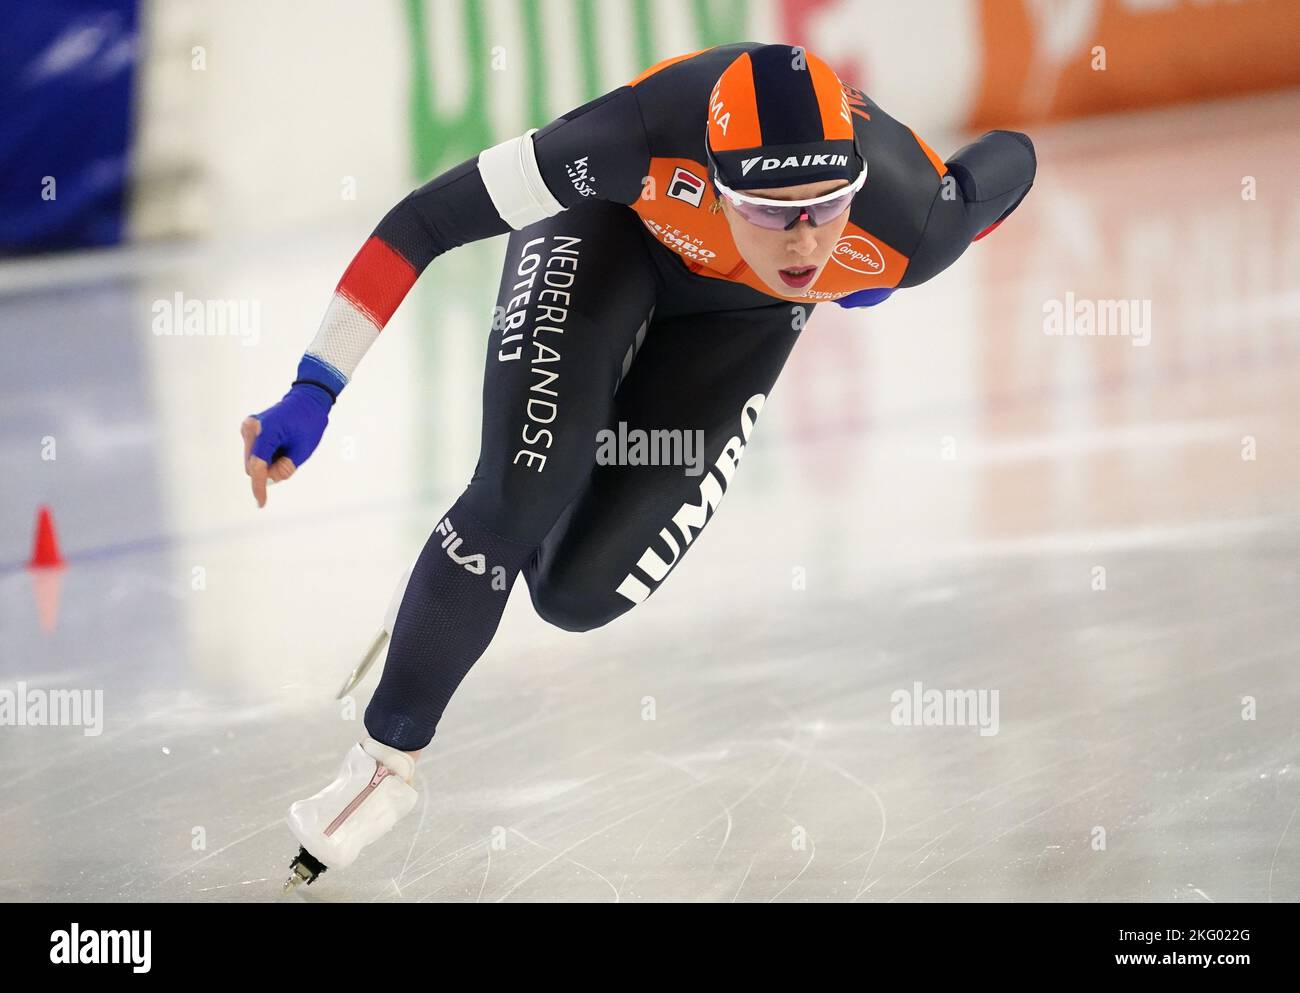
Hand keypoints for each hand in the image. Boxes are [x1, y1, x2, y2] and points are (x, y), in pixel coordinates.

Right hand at [241, 384, 332, 506]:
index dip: (259, 487)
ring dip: (269, 463)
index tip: (261, 503)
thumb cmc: (308, 423)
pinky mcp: (249, 431)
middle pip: (254, 466)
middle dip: (269, 471)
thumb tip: (268, 480)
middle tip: (290, 458)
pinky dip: (268, 456)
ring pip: (254, 461)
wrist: (307, 400)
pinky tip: (280, 444)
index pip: (257, 466)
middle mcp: (251, 429)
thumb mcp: (302, 450)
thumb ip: (285, 468)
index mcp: (265, 431)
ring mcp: (248, 429)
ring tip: (286, 447)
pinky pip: (256, 454)